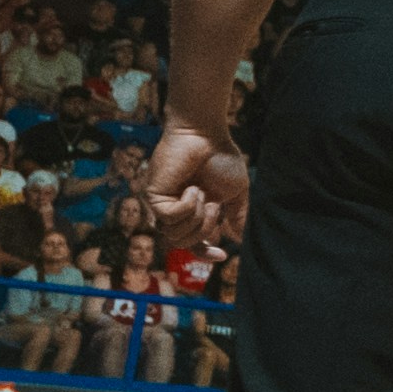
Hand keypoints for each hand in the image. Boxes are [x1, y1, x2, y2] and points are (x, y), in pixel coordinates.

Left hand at [140, 119, 247, 262]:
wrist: (206, 136)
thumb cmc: (221, 158)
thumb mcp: (236, 192)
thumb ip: (237, 216)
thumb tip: (238, 238)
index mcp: (195, 211)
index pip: (194, 243)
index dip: (205, 253)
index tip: (222, 256)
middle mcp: (176, 210)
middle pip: (184, 243)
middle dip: (204, 229)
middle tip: (214, 205)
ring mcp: (163, 203)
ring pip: (174, 234)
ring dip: (196, 216)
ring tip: (201, 192)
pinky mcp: (154, 196)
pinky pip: (168, 217)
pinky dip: (186, 206)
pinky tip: (192, 188)